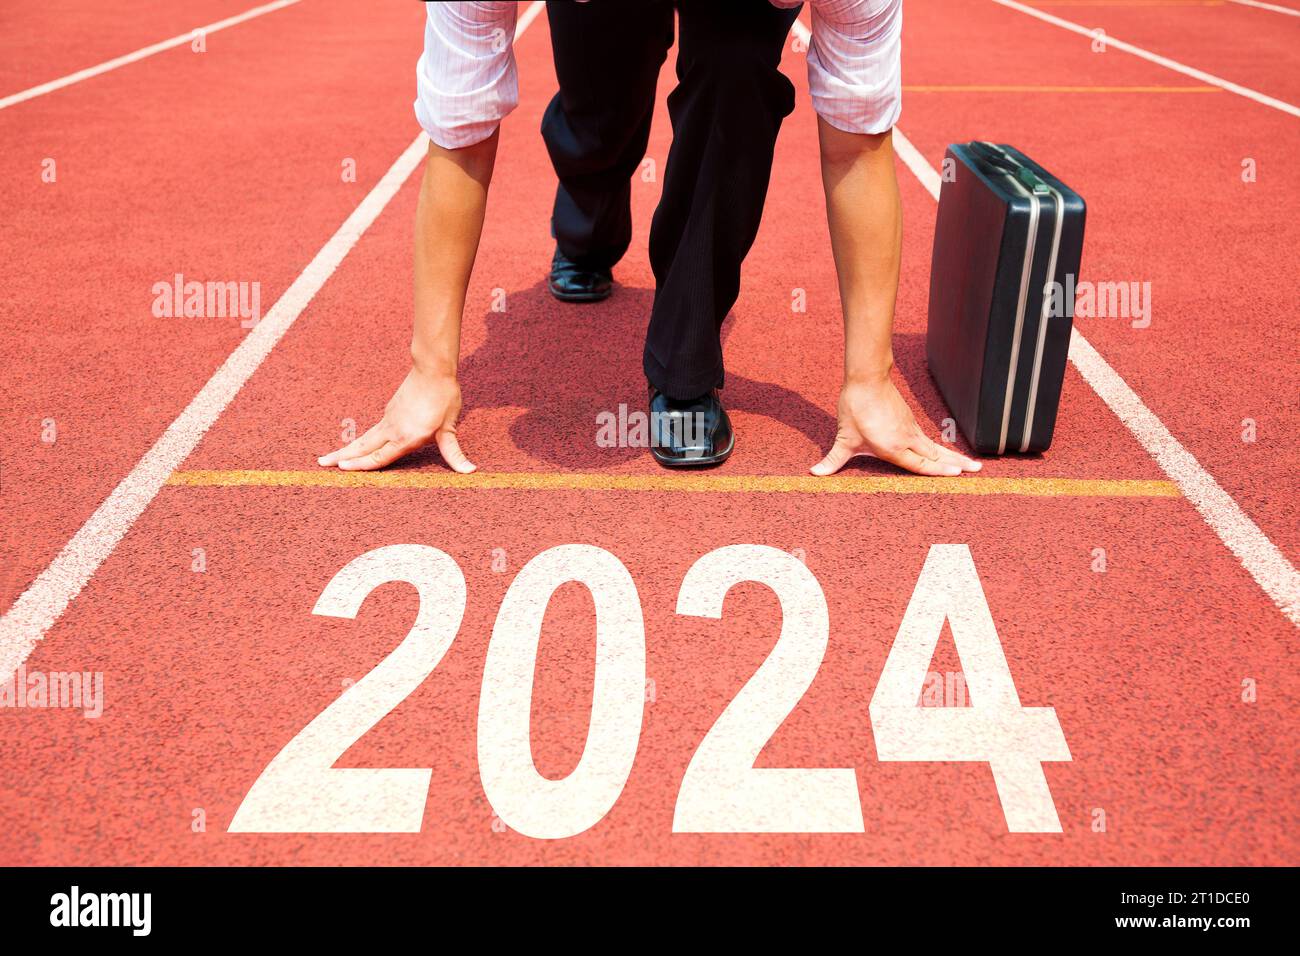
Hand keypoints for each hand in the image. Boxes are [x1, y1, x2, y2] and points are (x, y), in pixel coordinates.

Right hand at [317, 367, 474, 472]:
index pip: (379, 457)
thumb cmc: (443, 399)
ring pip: (364, 438)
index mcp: (405, 438)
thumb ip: (454, 453)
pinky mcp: (390, 410)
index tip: (341, 470)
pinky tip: (357, 444)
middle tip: (320, 464)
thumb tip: (470, 471)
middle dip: (342, 458)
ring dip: (347, 449)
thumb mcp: (450, 429)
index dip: (361, 465)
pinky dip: (360, 440)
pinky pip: (372, 430)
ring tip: (330, 457)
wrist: (433, 369)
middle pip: (363, 447)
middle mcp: (392, 430)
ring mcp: (389, 419)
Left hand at [811, 378, 980, 476]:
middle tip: (977, 471)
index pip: (920, 465)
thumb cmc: (855, 408)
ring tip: (971, 463)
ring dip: (953, 456)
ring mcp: (911, 429)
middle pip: (936, 456)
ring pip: (936, 446)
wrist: (866, 378)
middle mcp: (907, 439)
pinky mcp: (909, 420)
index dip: (939, 472)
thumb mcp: (843, 438)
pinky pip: (929, 438)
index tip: (958, 476)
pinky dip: (940, 447)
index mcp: (893, 448)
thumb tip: (815, 473)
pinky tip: (944, 452)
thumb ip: (832, 460)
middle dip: (957, 465)